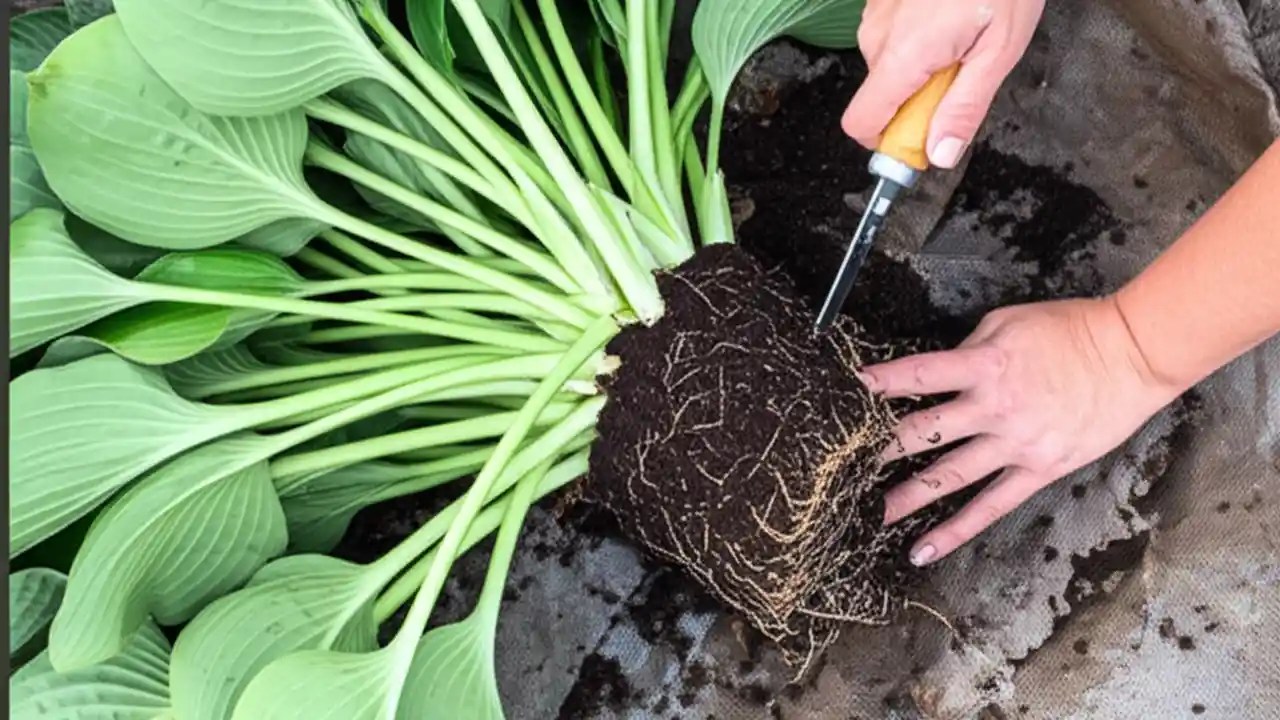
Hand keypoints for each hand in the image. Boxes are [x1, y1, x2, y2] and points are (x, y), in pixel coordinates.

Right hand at [843, 0, 1044, 167]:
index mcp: (905, 53)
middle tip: (964, 73)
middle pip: (882, 98)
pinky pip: (891, 40)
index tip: (922, 143)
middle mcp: (878, 34)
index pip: (863, 122)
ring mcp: (876, 13)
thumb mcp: (1000, 51)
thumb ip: (966, 107)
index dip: (888, 143)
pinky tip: (949, 17)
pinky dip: (918, 42)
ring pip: (889, 69)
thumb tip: (939, 154)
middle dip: (919, 101)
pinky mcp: (881, 0)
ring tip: (962, 36)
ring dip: (921, 68)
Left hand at [859, 298, 1184, 565]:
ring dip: (905, 497)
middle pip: (923, 431)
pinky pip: (990, 506)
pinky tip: (923, 548)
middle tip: (837, 464)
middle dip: (877, 447)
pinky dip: (956, 530)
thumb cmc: (1071, 329)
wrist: (1134, 354)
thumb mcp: (1008, 323)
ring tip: (866, 516)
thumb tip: (937, 372)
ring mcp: (1016, 444)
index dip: (878, 383)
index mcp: (984, 366)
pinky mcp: (1038, 469)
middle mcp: (994, 408)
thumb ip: (968, 350)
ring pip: (949, 476)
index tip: (844, 392)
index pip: (918, 375)